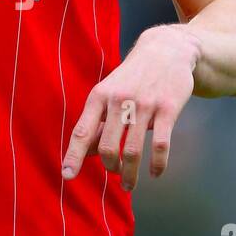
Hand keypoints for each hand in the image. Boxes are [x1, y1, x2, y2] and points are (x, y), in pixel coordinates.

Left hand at [61, 25, 199, 189]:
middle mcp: (119, 100)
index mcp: (99, 96)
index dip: (74, 156)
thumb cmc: (133, 77)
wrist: (167, 50)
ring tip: (128, 185)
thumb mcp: (110, 93)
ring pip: (133, 150)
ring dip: (130, 174)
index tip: (68, 176)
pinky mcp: (168, 108)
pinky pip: (160, 144)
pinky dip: (157, 164)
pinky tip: (155, 172)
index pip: (82, 132)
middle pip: (108, 147)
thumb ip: (99, 122)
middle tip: (115, 174)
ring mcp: (144, 104)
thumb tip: (86, 154)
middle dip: (110, 167)